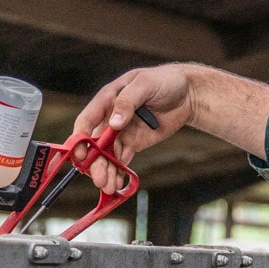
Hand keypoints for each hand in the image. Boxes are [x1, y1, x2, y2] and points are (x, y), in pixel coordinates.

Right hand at [72, 65, 193, 188]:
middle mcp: (110, 117)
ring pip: (108, 155)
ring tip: (108, 186)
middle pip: (96, 143)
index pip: (87, 120)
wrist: (187, 94)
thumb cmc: (164, 81)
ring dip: (106, 171)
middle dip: (95, 162)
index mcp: (108, 99)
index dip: (81, 138)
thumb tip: (114, 123)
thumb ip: (128, 101)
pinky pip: (121, 159)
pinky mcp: (134, 142)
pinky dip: (118, 172)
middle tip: (99, 178)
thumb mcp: (145, 84)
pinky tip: (117, 184)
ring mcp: (122, 132)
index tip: (81, 154)